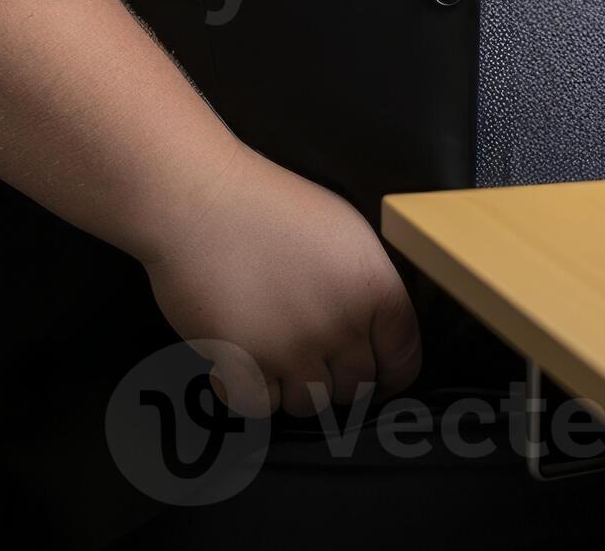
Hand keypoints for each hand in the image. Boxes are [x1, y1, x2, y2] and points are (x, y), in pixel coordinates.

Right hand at [140, 145, 422, 419]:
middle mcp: (341, 323)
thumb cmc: (268, 204)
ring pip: (311, 404)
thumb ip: (364, 284)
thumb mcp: (342, 230)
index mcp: (373, 286)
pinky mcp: (246, 365)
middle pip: (358, 389)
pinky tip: (239, 360)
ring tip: (270, 346)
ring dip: (292, 385)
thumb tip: (373, 331)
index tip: (374, 376)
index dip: (390, 374)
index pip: (404, 359)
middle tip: (308, 352)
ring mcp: (293, 348)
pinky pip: (261, 407)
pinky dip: (249, 390)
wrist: (199, 197)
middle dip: (336, 377)